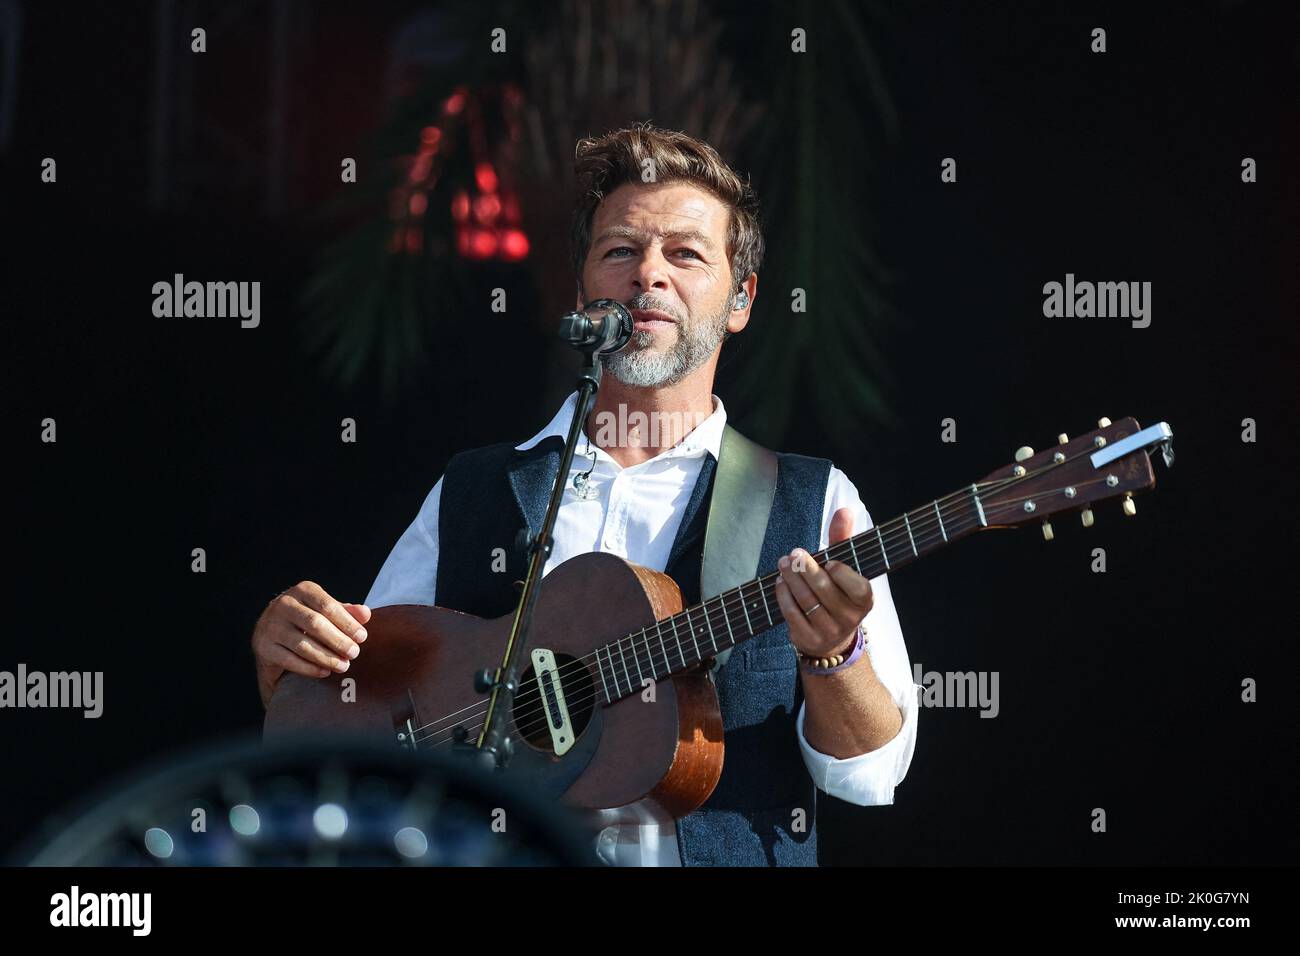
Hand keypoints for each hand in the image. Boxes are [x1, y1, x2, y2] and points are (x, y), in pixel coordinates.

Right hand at [251, 581, 371, 706]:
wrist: (272, 632)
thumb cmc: (308, 619)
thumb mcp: (327, 611)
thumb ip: (347, 612)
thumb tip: (366, 614)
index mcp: (303, 590)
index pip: (327, 605)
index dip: (347, 622)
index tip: (362, 637)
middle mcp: (283, 604)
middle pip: (315, 624)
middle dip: (338, 640)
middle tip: (354, 653)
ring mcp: (270, 625)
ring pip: (302, 644)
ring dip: (326, 657)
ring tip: (343, 666)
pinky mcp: (263, 646)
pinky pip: (289, 660)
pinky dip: (309, 668)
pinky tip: (324, 672)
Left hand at [773, 507, 872, 659]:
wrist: (831, 638)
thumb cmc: (837, 592)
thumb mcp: (845, 567)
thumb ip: (843, 539)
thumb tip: (844, 510)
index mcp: (864, 600)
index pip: (857, 587)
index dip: (842, 574)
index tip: (829, 561)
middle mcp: (849, 618)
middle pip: (825, 590)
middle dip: (807, 570)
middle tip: (794, 553)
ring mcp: (829, 631)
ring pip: (807, 601)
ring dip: (792, 579)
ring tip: (783, 563)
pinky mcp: (809, 639)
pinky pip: (792, 614)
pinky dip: (784, 596)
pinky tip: (780, 582)